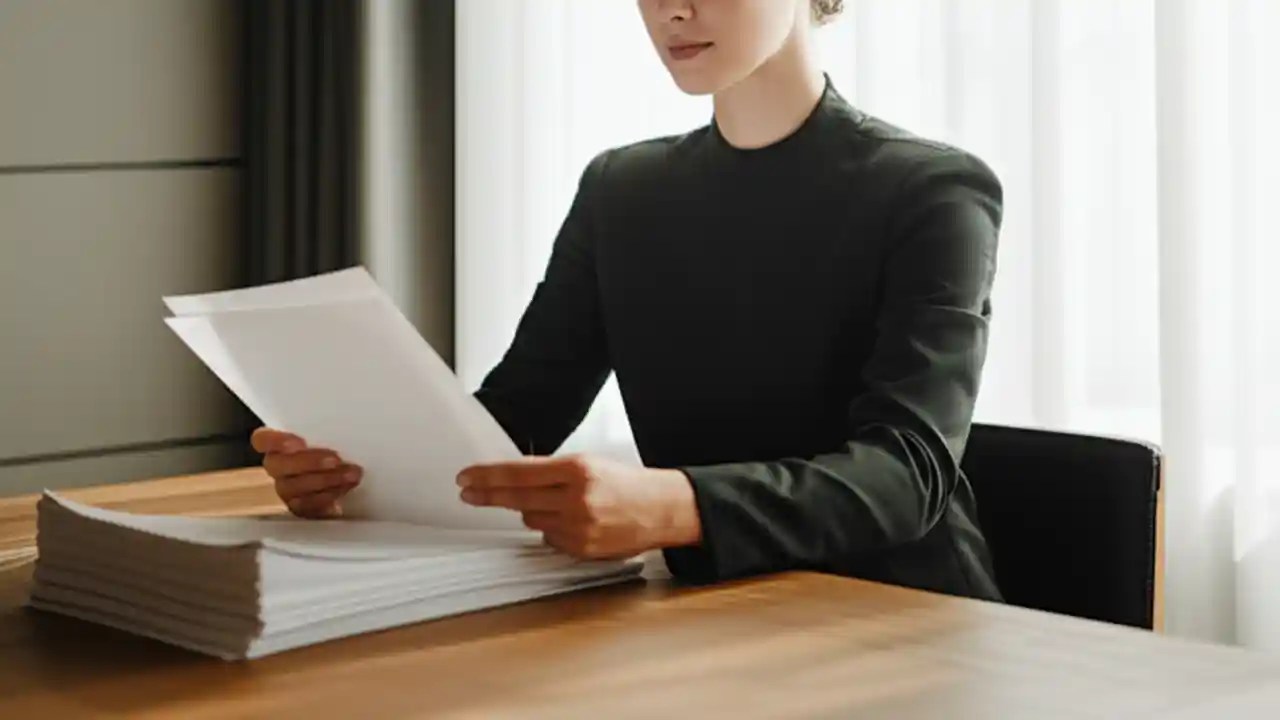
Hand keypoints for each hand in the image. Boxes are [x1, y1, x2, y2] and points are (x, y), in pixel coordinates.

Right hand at [251, 427, 362, 518]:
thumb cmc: (333, 448)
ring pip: (296, 488)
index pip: (262, 440)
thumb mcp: (329, 435)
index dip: (276, 441)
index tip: (299, 443)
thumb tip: (345, 429)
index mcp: (277, 443)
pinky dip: (329, 496)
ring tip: (351, 474)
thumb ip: (326, 432)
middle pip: (280, 466)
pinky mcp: (301, 508)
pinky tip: (345, 488)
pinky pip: (309, 506)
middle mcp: (277, 467)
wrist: (345, 474)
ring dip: (327, 480)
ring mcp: (286, 490)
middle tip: (336, 460)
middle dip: (310, 463)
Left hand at [456, 455, 700, 559]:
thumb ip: (552, 473)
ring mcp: (579, 527)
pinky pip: (549, 539)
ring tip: (563, 505)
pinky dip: (554, 530)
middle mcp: (576, 498)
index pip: (520, 473)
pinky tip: (576, 522)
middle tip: (468, 493)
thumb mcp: (589, 465)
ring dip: (535, 512)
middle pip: (517, 499)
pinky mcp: (582, 548)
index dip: (488, 476)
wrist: (662, 509)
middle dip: (489, 495)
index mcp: (578, 469)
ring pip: (532, 520)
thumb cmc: (626, 483)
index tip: (466, 477)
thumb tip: (512, 481)